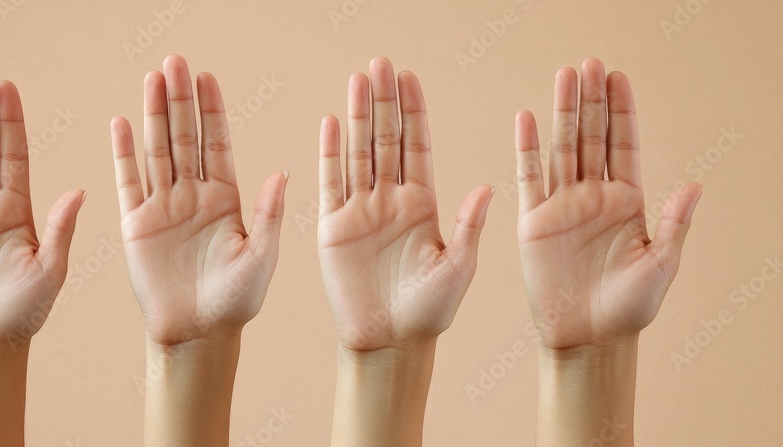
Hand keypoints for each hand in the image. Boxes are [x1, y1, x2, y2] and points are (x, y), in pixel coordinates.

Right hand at [111, 55, 287, 345]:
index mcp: (226, 199)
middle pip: (184, 137)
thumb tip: (281, 174)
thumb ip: (267, 216)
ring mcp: (163, 208)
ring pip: (156, 151)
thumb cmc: (235, 302)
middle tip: (175, 61)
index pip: (216, 144)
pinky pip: (128, 182)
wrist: (197, 335)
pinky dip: (123, 154)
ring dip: (154, 115)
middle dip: (180, 100)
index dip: (211, 110)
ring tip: (151, 79)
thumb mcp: (260, 258)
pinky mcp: (136, 225)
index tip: (206, 77)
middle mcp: (194, 196)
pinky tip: (121, 123)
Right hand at [317, 57, 493, 351]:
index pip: (417, 146)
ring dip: (358, 116)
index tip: (409, 76)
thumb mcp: (457, 268)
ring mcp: (361, 211)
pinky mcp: (333, 228)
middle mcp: (392, 200)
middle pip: (386, 139)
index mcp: (424, 204)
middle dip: (384, 101)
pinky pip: (331, 184)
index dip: (413, 111)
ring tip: (358, 80)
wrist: (388, 341)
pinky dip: (329, 154)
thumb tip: (486, 187)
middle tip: (380, 62)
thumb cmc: (428, 312)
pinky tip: (331, 123)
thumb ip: (468, 228)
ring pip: (358, 153)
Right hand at [514, 58, 702, 349]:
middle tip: (588, 63)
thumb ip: (673, 224)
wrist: (586, 336)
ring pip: (562, 148)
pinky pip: (528, 178)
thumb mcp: (660, 265)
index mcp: (627, 202)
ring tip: (563, 77)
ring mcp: (562, 206)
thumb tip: (694, 185)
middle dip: (591, 100)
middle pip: (592, 137)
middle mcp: (594, 196)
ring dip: (563, 113)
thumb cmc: (629, 308)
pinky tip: (527, 119)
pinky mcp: (533, 221)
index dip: (621, 111)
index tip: (618, 77)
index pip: (624, 145)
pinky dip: (527, 149)